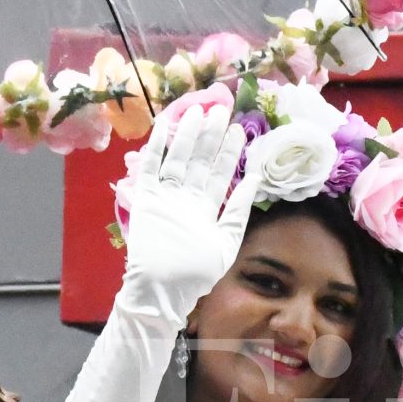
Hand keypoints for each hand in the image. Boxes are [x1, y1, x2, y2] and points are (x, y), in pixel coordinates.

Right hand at [113, 104, 255, 329]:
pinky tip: (164, 126)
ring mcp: (165, 196)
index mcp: (205, 207)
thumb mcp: (227, 242)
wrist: (162, 291)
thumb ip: (239, 211)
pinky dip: (156, 147)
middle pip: (200, 160)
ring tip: (200, 111)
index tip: (239, 129)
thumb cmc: (195, 274)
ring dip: (188, 135)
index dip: (229, 152)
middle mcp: (186, 198)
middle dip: (211, 136)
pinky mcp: (146, 199)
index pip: (219, 173)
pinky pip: (151, 168)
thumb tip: (256, 179)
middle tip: (221, 110)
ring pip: (178, 158)